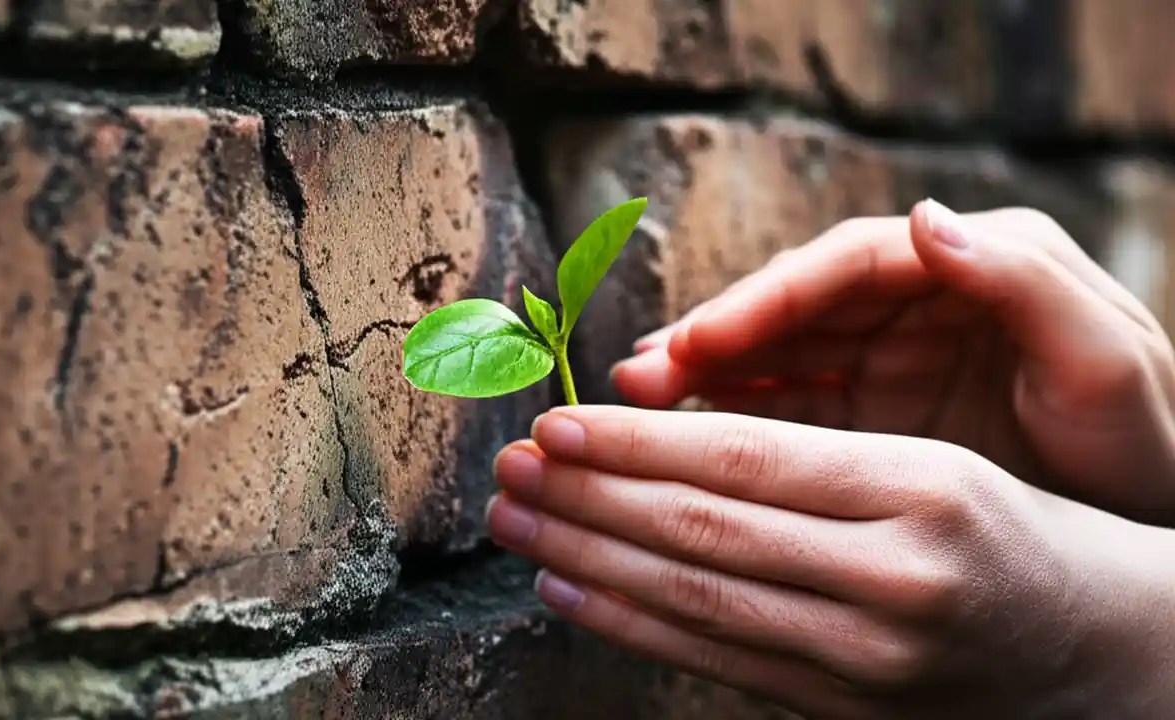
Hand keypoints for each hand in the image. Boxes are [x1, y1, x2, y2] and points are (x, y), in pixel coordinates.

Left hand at [488, 406, 1174, 718]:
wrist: (1107, 653)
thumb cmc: (1021, 534)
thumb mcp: (939, 464)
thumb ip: (811, 454)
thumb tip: (663, 439)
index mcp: (922, 492)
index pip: (747, 462)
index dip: (638, 444)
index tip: (556, 422)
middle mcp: (893, 579)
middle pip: (705, 532)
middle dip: (589, 497)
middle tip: (507, 467)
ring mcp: (869, 659)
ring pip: (698, 600)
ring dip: (589, 559)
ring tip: (514, 521)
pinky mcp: (846, 708)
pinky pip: (717, 660)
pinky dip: (633, 625)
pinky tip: (570, 590)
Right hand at [613, 201, 1174, 523]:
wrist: (1147, 528)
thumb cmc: (1142, 445)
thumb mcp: (1106, 364)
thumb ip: (1025, 283)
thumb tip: (923, 215)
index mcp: (977, 262)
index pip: (851, 264)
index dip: (768, 297)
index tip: (702, 338)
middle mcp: (922, 297)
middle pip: (799, 304)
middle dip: (715, 335)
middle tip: (639, 373)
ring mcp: (893, 355)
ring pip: (780, 352)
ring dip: (707, 372)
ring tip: (636, 396)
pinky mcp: (874, 409)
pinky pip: (790, 403)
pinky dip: (734, 413)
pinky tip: (680, 426)